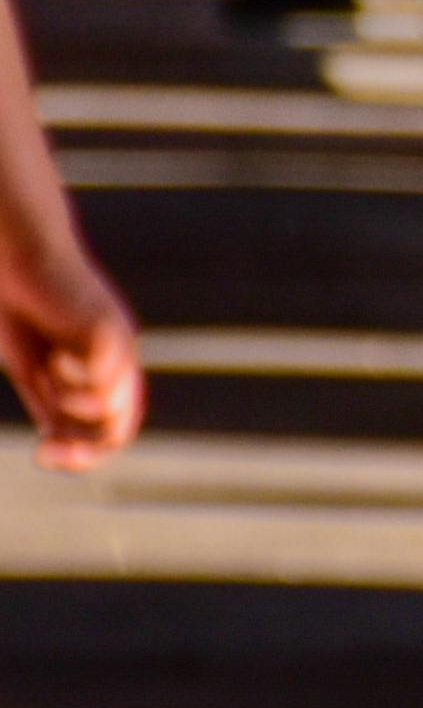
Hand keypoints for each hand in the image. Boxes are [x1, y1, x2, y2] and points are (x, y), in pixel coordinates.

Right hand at [0, 256, 138, 466]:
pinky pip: (108, 370)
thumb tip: (56, 447)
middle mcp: (119, 361)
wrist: (17, 252)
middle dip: (83, 450)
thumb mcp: (35, 367)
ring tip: (50, 379)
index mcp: (104, 374)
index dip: (84, 456)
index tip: (40, 456)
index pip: (112, 430)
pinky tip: (57, 362)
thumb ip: (49, 402)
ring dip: (75, 407)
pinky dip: (81, 381)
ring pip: (117, 404)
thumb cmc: (24, 306)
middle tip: (43, 451)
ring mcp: (117, 341)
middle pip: (120, 426)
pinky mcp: (105, 322)